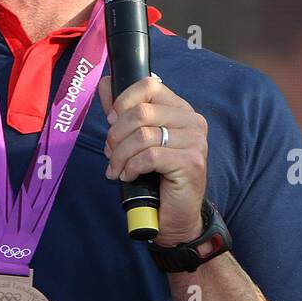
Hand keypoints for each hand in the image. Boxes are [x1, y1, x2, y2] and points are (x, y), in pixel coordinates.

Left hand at [98, 74, 208, 247]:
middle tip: (110, 153)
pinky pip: (149, 156)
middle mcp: (193, 121)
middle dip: (116, 135)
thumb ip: (123, 112)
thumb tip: (106, 83)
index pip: (149, 85)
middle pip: (141, 112)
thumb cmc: (156, 177)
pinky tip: (129, 176)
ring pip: (142, 135)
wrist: (175, 217)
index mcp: (181, 110)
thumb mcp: (137, 140)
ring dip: (120, 155)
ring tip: (116, 169)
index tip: (112, 121)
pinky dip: (131, 167)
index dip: (123, 101)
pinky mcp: (191, 162)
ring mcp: (195, 141)